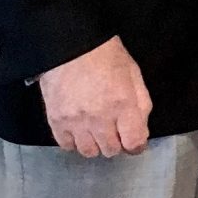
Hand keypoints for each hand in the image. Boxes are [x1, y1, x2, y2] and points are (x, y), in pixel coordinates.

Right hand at [40, 36, 151, 156]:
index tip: (135, 141)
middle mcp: (99, 117)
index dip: (137, 145)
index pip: (134, 142)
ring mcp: (75, 121)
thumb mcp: (134, 75)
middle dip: (117, 143)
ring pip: (89, 152)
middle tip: (115, 131)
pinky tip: (79, 130)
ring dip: (96, 145)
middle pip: (111, 150)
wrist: (70, 46)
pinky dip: (75, 142)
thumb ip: (141, 104)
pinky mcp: (56, 121)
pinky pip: (67, 146)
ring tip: (96, 131)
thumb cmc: (106, 56)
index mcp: (122, 104)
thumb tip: (141, 130)